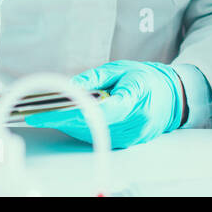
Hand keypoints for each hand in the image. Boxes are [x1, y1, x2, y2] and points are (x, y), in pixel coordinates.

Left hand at [24, 61, 184, 149]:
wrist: (174, 97)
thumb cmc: (148, 78)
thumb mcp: (122, 68)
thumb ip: (95, 77)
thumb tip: (70, 86)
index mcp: (135, 99)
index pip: (98, 110)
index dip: (71, 112)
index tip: (48, 113)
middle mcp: (135, 123)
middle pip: (91, 125)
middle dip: (62, 119)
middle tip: (37, 113)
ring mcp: (132, 137)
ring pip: (92, 134)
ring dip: (69, 125)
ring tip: (47, 115)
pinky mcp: (128, 143)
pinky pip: (99, 137)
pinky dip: (82, 128)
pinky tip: (68, 120)